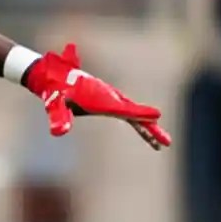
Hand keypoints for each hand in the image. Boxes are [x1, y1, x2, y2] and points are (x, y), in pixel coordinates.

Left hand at [25, 43, 171, 150]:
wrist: (53, 77)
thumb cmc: (54, 91)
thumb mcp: (54, 104)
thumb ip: (58, 116)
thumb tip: (58, 133)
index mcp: (99, 98)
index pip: (122, 109)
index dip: (139, 113)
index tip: (156, 117)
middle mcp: (109, 98)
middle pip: (133, 113)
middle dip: (150, 127)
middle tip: (166, 142)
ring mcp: (111, 99)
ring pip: (133, 115)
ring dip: (147, 128)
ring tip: (161, 145)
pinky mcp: (109, 102)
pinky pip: (127, 114)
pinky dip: (138, 123)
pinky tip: (146, 133)